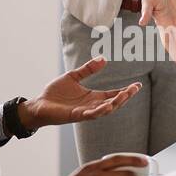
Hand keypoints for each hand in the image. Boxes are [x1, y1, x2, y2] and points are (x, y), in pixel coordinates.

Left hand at [19, 58, 140, 128]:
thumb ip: (88, 69)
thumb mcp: (73, 76)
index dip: (125, 91)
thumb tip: (103, 59)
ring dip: (116, 103)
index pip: (113, 95)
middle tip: (135, 88)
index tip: (137, 85)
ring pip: (106, 109)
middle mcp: (92, 106)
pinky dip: (101, 111)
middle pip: (114, 103)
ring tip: (126, 95)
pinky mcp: (76, 115)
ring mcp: (85, 112)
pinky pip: (92, 114)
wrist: (39, 104)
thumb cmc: (55, 93)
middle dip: (125, 97)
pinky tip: (108, 106)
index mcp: (93, 97)